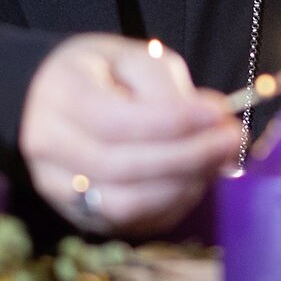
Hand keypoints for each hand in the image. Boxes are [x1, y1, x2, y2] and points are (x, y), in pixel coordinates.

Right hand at [20, 35, 241, 236]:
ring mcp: (60, 190)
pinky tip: (195, 178)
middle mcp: (49, 149)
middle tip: (231, 139)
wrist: (54, 103)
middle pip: (122, 168)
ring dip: (182, 186)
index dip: (172, 123)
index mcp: (59, 96)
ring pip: (126, 205)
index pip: (115, 121)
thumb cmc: (101, 75)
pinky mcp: (82, 216)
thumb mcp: (130, 57)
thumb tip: (212, 117)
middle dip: (187, 157)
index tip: (217, 114)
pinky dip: (172, 204)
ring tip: (217, 159)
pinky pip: (133, 223)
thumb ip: (167, 84)